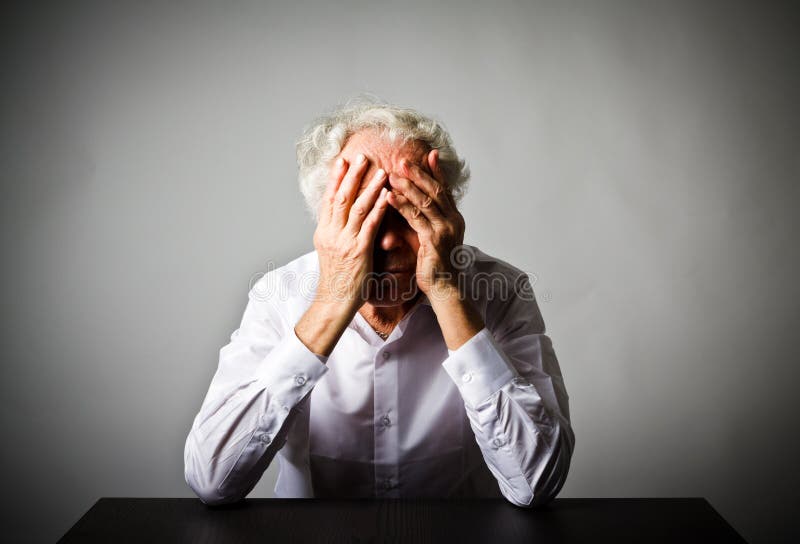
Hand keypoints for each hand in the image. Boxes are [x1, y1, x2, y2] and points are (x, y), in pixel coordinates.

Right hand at [313, 153, 388, 314]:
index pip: (328, 199)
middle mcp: (331, 233)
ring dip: (369, 187)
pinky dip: (378, 208)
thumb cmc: (336, 278)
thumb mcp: (330, 250)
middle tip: (361, 156)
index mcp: (323, 232)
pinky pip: (370, 225)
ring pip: (356, 207)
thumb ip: (335, 231)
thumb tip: (339, 216)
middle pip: (341, 197)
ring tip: (381, 171)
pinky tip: (386, 196)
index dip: (336, 178)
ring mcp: (344, 241)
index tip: (342, 161)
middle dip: (351, 175)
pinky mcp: (359, 251)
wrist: (335, 301)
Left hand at [386, 149, 466, 299]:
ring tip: (392, 173)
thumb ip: (423, 221)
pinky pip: (416, 218)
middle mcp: (453, 220)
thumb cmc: (435, 266)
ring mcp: (445, 230)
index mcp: (454, 218)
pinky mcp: (434, 240)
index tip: (429, 154)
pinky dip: (402, 205)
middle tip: (403, 159)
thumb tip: (411, 206)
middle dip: (419, 173)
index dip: (437, 172)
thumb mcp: (430, 238)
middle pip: (435, 190)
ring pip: (426, 201)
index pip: (444, 189)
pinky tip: (389, 196)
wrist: (444, 289)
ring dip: (408, 186)